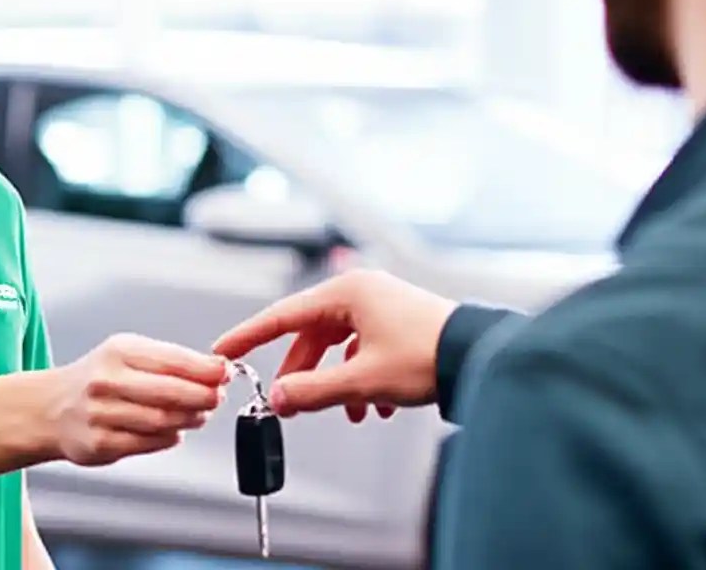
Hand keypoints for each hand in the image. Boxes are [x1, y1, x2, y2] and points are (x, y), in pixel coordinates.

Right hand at [49, 333, 227, 465]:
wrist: (51, 407)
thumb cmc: (99, 378)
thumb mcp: (128, 354)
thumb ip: (170, 361)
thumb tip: (216, 369)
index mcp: (118, 352)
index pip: (172, 360)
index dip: (205, 369)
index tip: (224, 373)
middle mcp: (106, 382)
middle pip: (170, 393)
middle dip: (203, 397)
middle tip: (216, 398)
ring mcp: (101, 414)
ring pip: (163, 421)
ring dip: (190, 420)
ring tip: (198, 415)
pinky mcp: (101, 444)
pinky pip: (149, 443)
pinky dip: (169, 438)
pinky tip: (172, 431)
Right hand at [212, 270, 455, 420]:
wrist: (481, 358)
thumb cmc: (428, 356)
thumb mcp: (362, 381)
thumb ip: (313, 391)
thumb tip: (279, 399)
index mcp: (346, 293)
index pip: (282, 316)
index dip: (250, 336)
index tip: (225, 350)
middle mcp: (361, 294)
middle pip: (311, 336)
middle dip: (303, 374)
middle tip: (289, 403)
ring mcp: (381, 308)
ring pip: (339, 348)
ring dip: (335, 383)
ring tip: (343, 411)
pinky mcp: (399, 325)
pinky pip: (364, 352)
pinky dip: (360, 381)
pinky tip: (374, 407)